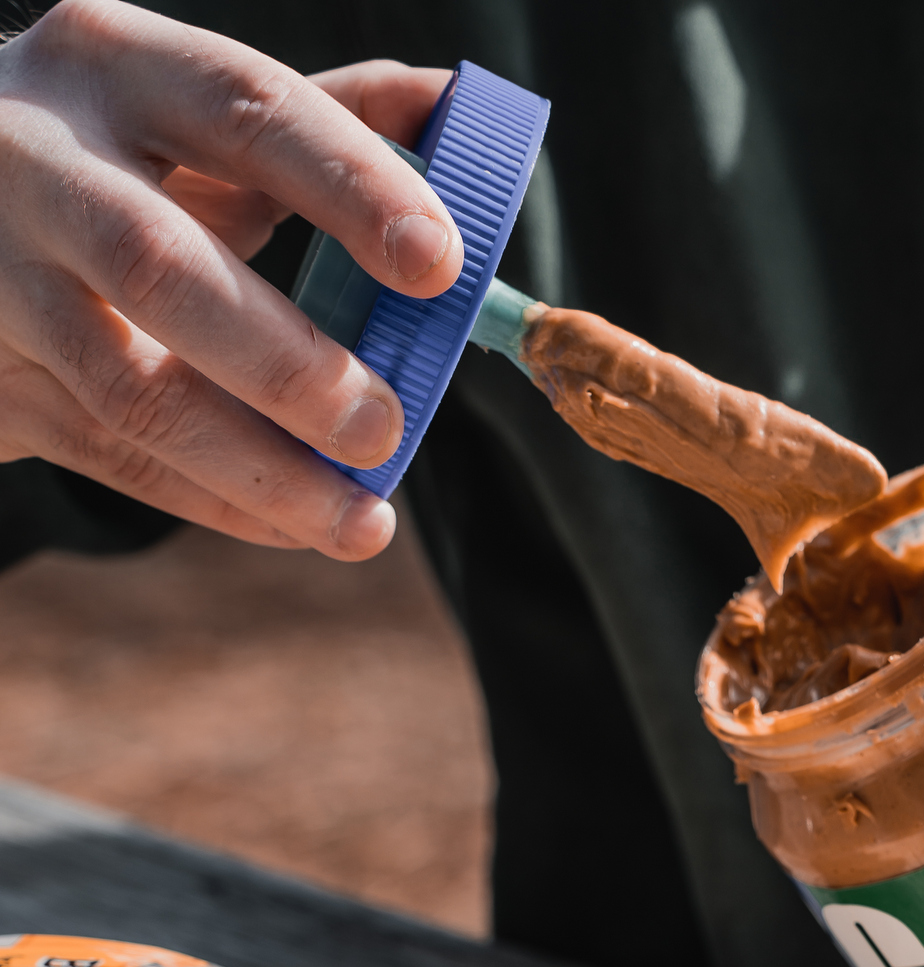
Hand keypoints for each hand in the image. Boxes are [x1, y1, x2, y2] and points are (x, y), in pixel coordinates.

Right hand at [0, 0, 461, 557]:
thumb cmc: (115, 156)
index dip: (348, 185)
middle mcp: (40, 162)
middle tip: (385, 428)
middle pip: (161, 269)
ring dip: (261, 471)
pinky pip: (116, 456)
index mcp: (116, 67)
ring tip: (362, 521)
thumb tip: (465, 113)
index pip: (245, 111)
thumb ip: (330, 115)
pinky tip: (299, 525)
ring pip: (132, 390)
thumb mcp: (196, 112)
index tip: (440, 264)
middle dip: (288, 364)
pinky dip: (219, 501)